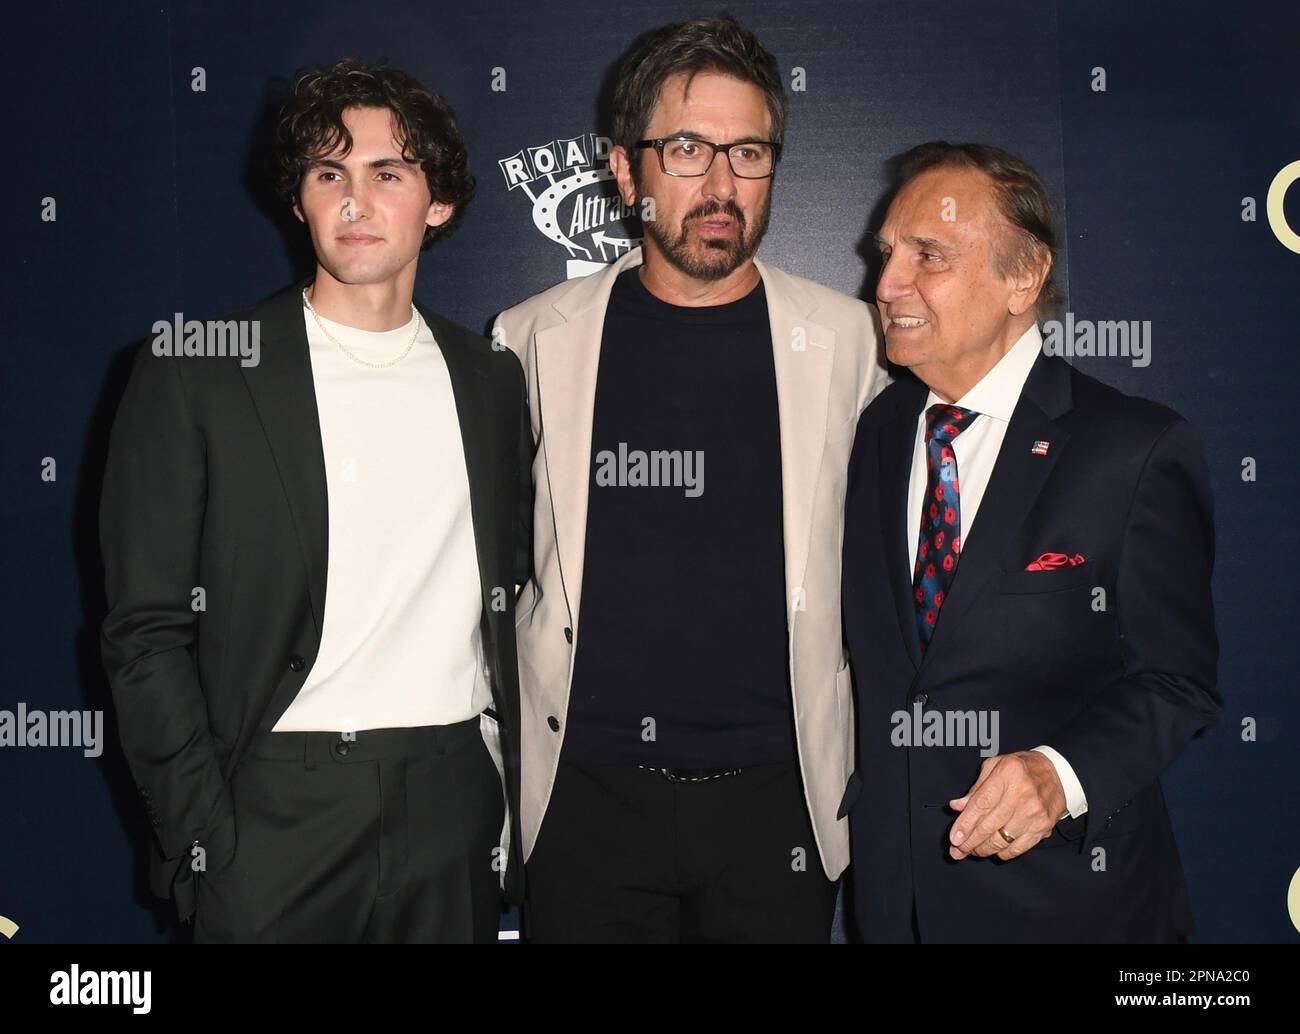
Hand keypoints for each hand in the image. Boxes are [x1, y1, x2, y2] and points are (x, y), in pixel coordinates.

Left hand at [947, 751, 1065, 860]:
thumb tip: (956, 807)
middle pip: (989, 826)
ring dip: (983, 849)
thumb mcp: (995, 766)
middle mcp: (1022, 794)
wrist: (1058, 773)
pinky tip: (994, 850)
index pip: (981, 804)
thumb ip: (975, 788)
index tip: (954, 838)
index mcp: (1007, 773)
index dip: (965, 824)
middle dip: (969, 842)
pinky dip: (1003, 853)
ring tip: (972, 850)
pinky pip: (1019, 848)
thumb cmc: (1021, 768)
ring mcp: (1034, 813)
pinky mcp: (1043, 826)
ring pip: (1002, 840)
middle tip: (956, 851)